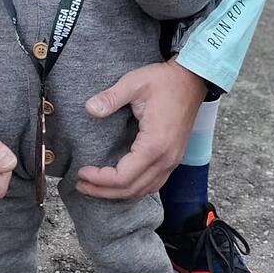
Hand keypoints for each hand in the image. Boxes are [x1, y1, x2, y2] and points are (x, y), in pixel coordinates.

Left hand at [76, 60, 206, 198]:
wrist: (192, 79)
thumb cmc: (165, 81)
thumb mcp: (134, 83)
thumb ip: (111, 97)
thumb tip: (89, 108)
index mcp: (155, 144)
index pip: (123, 176)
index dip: (100, 179)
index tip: (81, 171)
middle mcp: (166, 159)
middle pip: (131, 189)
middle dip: (103, 191)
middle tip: (81, 185)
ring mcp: (172, 160)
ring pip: (143, 190)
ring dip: (118, 193)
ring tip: (96, 187)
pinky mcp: (173, 158)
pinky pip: (154, 183)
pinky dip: (134, 188)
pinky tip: (120, 182)